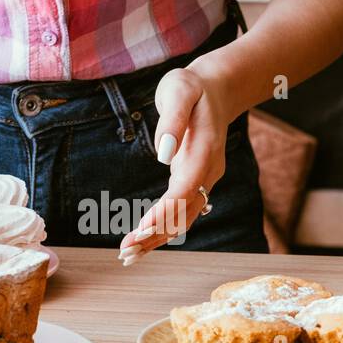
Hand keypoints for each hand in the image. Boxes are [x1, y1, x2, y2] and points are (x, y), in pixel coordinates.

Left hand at [118, 63, 233, 264]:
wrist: (217, 89)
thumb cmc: (191, 87)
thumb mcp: (179, 89)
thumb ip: (172, 119)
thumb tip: (163, 153)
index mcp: (205, 151)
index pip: (185, 190)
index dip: (163, 213)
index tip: (139, 230)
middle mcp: (209, 171)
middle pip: (185, 212)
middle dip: (156, 234)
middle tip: (125, 252)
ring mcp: (206, 179)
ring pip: (185, 218)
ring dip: (158, 238)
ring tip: (128, 255)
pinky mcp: (197, 182)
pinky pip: (182, 212)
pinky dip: (163, 229)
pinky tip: (142, 242)